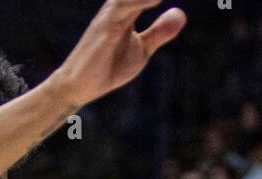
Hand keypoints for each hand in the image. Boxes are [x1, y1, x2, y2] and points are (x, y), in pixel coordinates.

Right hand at [53, 1, 185, 109]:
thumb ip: (159, 31)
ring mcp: (111, 15)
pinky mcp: (105, 28)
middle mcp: (119, 5)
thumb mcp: (141, 49)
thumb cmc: (109, 65)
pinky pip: (123, 8)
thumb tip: (181, 13)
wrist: (80, 86)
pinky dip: (140, 0)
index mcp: (128, 8)